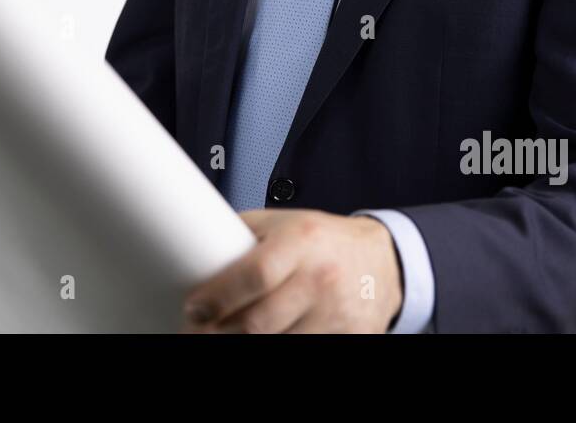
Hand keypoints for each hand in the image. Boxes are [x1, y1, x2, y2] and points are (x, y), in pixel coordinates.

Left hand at [181, 208, 401, 332]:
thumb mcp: (284, 223)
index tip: (195, 308)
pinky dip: (279, 346)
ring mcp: (337, 314)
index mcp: (301, 240)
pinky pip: (302, 351)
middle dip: (221, 331)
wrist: (382, 261)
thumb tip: (193, 248)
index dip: (219, 296)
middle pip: (260, 322)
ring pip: (277, 344)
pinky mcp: (349, 339)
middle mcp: (320, 278)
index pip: (256, 274)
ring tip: (228, 333)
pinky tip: (267, 337)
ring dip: (246, 342)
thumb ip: (242, 235)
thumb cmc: (323, 240)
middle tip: (199, 329)